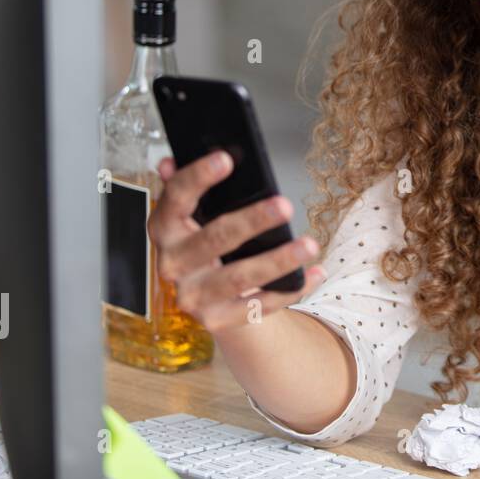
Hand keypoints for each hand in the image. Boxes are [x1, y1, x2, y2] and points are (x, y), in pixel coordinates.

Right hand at [147, 150, 326, 335]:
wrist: (209, 299)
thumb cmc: (206, 243)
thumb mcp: (194, 216)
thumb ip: (186, 191)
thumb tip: (169, 162)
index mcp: (164, 228)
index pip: (175, 198)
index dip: (198, 177)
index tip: (226, 159)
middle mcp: (172, 264)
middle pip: (214, 239)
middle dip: (251, 221)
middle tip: (285, 205)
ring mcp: (193, 295)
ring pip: (239, 277)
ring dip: (278, 260)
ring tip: (309, 244)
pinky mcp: (218, 319)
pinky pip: (259, 305)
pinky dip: (291, 289)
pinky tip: (315, 272)